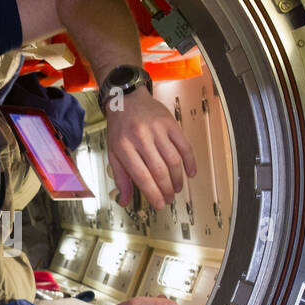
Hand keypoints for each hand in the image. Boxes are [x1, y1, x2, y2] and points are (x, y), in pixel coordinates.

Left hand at [105, 86, 196, 208]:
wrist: (127, 99)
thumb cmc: (119, 129)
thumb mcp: (113, 152)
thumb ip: (121, 177)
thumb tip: (123, 201)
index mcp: (124, 147)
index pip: (141, 176)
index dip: (153, 193)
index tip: (159, 204)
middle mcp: (141, 137)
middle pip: (159, 170)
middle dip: (167, 189)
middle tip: (169, 199)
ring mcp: (157, 129)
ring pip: (173, 160)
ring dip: (178, 178)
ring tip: (177, 188)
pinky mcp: (170, 123)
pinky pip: (184, 145)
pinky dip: (190, 161)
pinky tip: (190, 172)